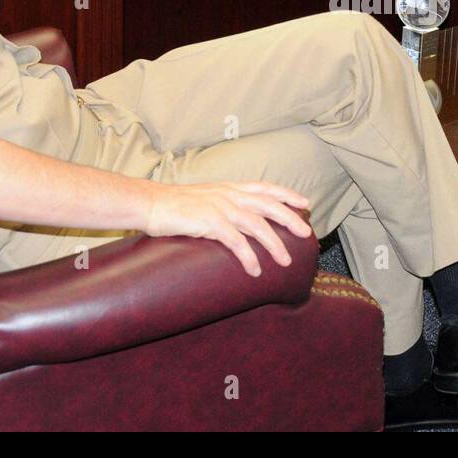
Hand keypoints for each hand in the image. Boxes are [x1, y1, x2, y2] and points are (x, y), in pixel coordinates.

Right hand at [144, 181, 312, 276]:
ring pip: (257, 225)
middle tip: (306, 233)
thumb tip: (239, 218)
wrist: (151, 203)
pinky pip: (236, 242)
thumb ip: (224, 203)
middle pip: (269, 205)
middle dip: (290, 219)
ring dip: (274, 244)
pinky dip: (249, 257)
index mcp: (230, 187)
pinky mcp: (210, 223)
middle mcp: (229, 195)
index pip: (265, 187)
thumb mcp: (206, 196)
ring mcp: (220, 208)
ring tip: (285, 261)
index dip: (287, 194)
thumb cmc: (175, 204)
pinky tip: (255, 270)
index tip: (304, 202)